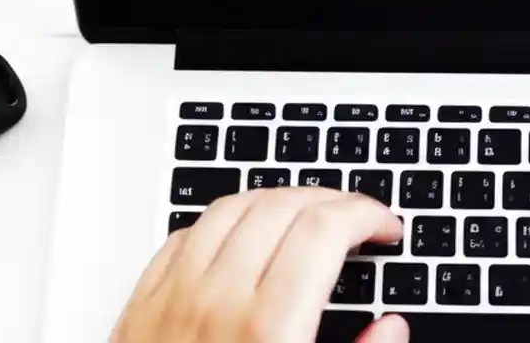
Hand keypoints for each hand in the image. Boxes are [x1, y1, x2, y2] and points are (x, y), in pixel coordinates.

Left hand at [112, 188, 407, 342]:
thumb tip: (389, 330)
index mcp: (270, 330)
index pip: (325, 228)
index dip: (366, 213)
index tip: (385, 228)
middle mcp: (218, 303)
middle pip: (283, 206)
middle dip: (332, 200)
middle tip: (357, 220)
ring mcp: (173, 301)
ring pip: (232, 208)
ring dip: (278, 200)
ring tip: (305, 216)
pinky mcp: (140, 310)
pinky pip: (184, 237)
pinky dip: (223, 222)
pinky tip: (242, 238)